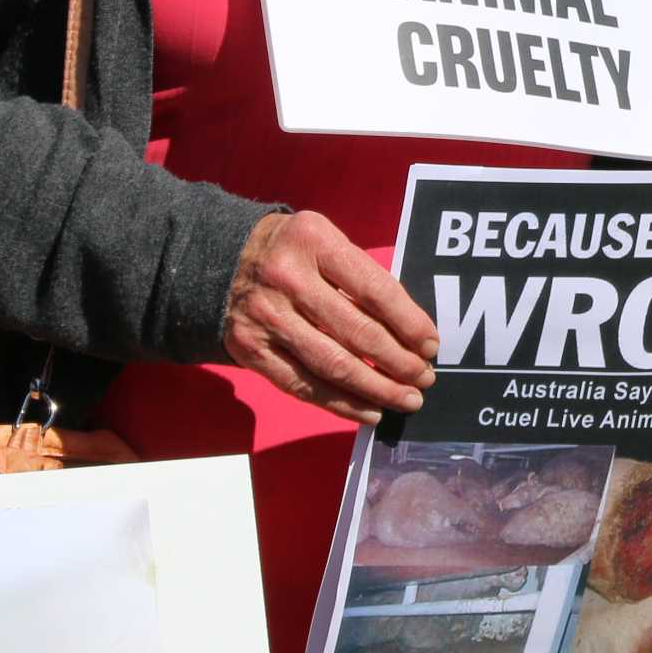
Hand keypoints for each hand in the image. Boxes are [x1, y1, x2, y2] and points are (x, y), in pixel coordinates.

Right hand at [221, 210, 436, 424]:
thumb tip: (411, 330)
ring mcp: (266, 318)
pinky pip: (303, 386)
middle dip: (399, 362)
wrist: (219, 259)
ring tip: (407, 399)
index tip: (432, 345)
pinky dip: (341, 404)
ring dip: (377, 389)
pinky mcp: (250, 350)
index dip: (409, 323)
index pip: (376, 290)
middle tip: (426, 378)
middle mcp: (288, 279)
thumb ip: (362, 276)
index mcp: (315, 242)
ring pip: (333, 366)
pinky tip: (370, 411)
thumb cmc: (292, 252)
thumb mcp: (325, 241)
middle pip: (357, 332)